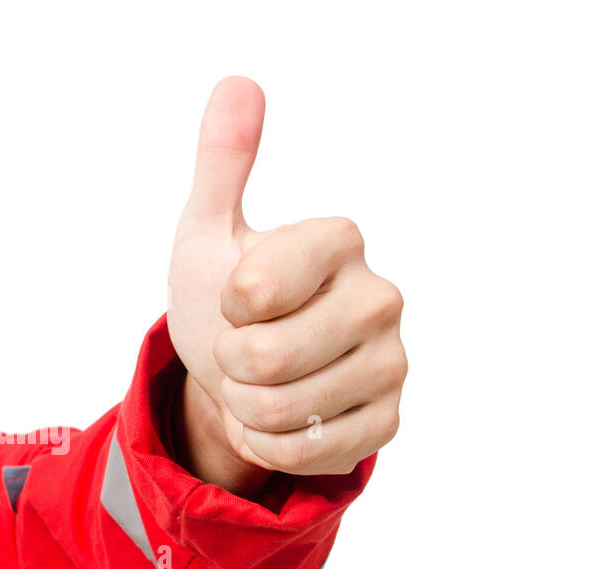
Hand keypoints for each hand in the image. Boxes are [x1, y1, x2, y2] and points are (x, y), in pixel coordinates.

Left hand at [167, 77, 406, 475]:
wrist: (243, 372)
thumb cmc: (225, 296)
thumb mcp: (208, 232)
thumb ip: (222, 163)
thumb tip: (238, 84)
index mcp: (339, 239)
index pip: (251, 291)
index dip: (221, 307)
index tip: (235, 297)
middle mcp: (380, 297)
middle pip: (264, 359)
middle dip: (228, 364)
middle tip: (242, 349)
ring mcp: (392, 364)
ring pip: (280, 413)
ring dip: (244, 407)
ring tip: (259, 382)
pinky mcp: (387, 422)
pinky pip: (304, 453)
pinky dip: (269, 444)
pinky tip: (279, 418)